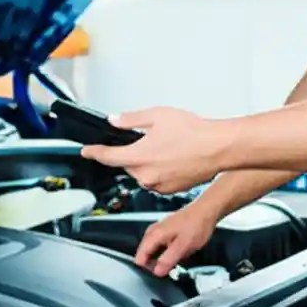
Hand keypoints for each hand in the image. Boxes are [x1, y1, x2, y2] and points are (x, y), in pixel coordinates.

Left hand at [80, 106, 231, 194]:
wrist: (218, 147)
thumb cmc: (193, 132)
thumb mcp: (157, 116)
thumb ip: (131, 120)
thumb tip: (115, 121)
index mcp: (139, 157)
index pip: (108, 156)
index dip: (95, 152)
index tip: (87, 151)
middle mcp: (146, 175)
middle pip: (127, 164)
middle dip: (132, 152)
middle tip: (150, 139)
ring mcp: (159, 185)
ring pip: (142, 173)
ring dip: (147, 161)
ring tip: (167, 147)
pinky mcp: (171, 190)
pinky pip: (157, 180)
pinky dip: (160, 169)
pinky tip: (174, 157)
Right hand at [134, 200, 221, 276]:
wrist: (206, 210)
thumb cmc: (196, 226)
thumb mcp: (183, 246)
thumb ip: (168, 260)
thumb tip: (156, 272)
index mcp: (153, 235)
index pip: (139, 259)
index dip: (148, 269)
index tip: (161, 273)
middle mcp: (152, 232)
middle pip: (144, 256)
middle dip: (155, 265)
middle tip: (171, 268)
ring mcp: (157, 230)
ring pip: (152, 251)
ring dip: (161, 259)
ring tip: (176, 261)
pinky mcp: (164, 231)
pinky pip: (159, 246)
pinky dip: (165, 252)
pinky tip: (177, 254)